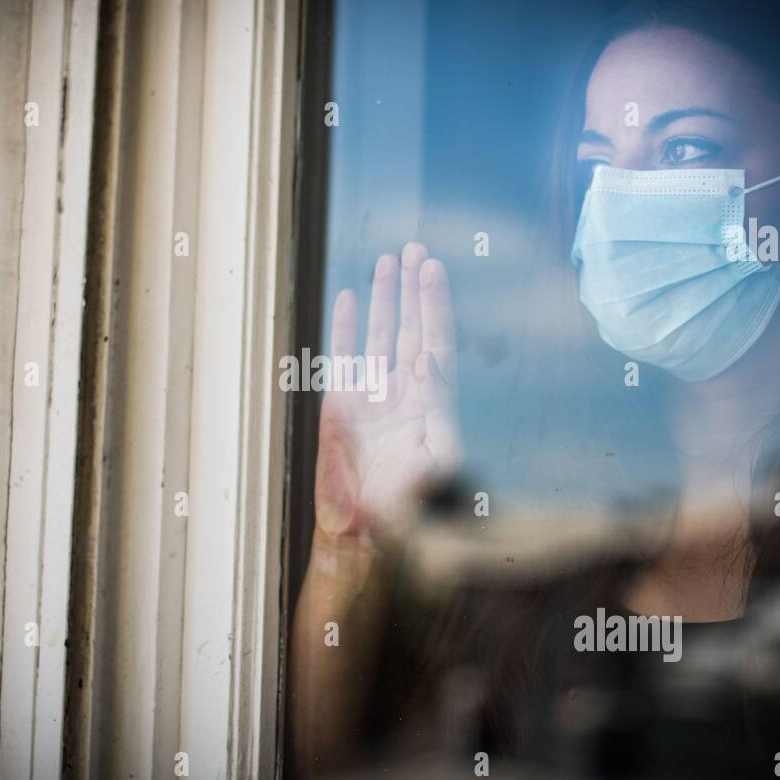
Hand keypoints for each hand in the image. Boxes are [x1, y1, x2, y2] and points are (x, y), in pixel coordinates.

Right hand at [313, 241, 461, 539]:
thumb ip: (437, 418)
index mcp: (431, 403)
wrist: (365, 531)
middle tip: (415, 249)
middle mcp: (403, 392)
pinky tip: (352, 297)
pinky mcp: (342, 404)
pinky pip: (344, 356)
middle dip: (412, 289)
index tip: (433, 269)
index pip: (435, 341)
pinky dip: (347, 326)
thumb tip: (427, 367)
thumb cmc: (405, 507)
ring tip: (389, 260)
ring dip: (384, 299)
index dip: (434, 304)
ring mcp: (372, 395)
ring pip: (379, 334)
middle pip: (410, 328)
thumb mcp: (435, 469)